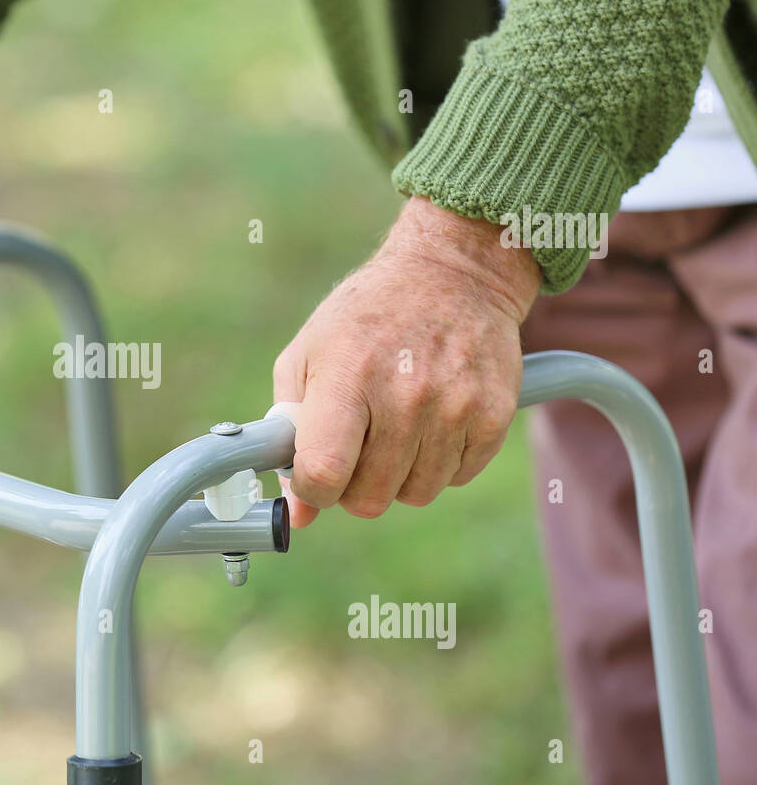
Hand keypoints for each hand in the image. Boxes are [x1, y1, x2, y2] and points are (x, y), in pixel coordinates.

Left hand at [272, 196, 542, 527]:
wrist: (454, 272)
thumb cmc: (365, 317)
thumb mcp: (308, 355)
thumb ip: (289, 432)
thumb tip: (298, 512)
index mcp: (348, 376)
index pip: (323, 472)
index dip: (312, 490)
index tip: (314, 477)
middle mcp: (404, 395)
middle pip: (369, 497)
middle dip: (353, 486)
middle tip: (356, 450)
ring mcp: (454, 406)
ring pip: (415, 494)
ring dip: (398, 476)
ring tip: (395, 429)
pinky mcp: (494, 414)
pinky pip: (458, 477)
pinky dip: (441, 463)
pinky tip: (433, 422)